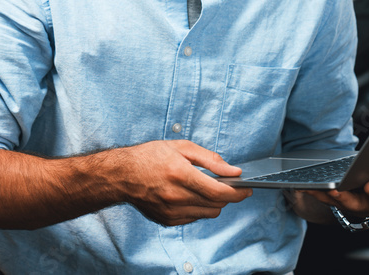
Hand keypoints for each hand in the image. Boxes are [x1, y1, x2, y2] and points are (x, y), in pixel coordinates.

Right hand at [116, 140, 251, 225]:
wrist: (122, 175)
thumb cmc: (150, 157)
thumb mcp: (181, 148)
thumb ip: (210, 160)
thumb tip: (233, 170)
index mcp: (180, 174)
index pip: (219, 191)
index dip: (238, 192)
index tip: (247, 189)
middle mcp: (176, 196)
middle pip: (217, 205)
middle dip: (228, 196)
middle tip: (227, 185)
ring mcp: (171, 211)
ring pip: (208, 213)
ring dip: (214, 202)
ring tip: (205, 188)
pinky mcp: (167, 220)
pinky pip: (194, 218)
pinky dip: (198, 208)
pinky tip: (189, 195)